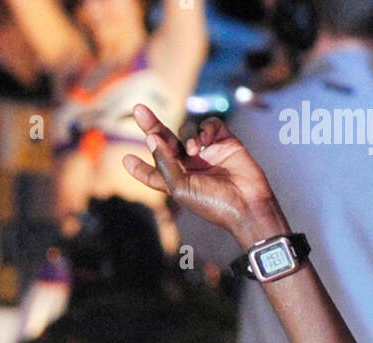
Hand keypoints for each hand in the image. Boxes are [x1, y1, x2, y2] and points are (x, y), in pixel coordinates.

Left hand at [123, 104, 288, 243]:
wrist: (246, 203)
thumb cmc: (212, 203)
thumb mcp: (181, 187)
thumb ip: (164, 162)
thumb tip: (151, 137)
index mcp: (176, 182)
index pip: (154, 173)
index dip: (140, 168)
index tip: (126, 160)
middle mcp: (188, 165)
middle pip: (165, 142)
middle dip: (152, 127)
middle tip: (138, 109)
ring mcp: (206, 152)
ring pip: (186, 131)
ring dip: (187, 137)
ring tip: (194, 151)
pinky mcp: (223, 141)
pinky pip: (208, 125)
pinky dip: (204, 129)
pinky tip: (207, 142)